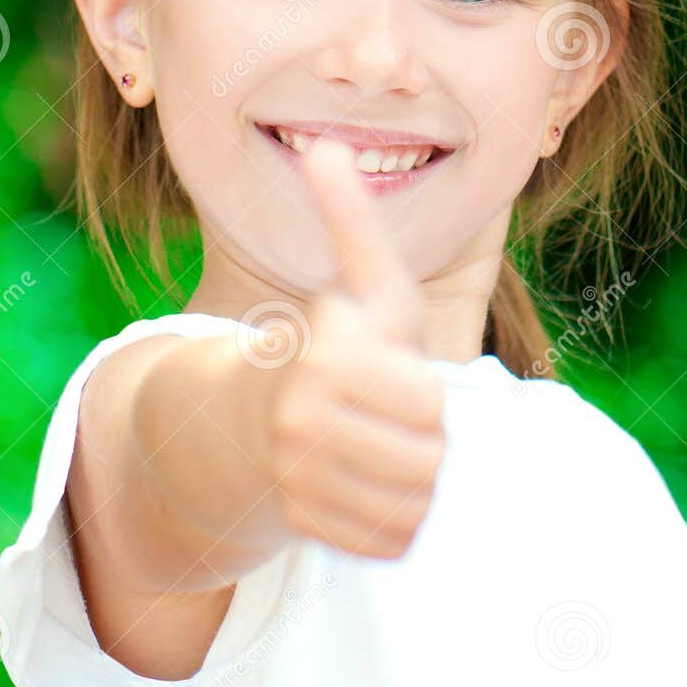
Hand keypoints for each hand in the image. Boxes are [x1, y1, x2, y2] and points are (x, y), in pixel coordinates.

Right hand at [253, 139, 446, 560]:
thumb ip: (352, 220)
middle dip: (423, 435)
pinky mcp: (306, 530)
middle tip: (392, 416)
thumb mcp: (359, 284)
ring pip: (415, 500)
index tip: (384, 367)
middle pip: (428, 454)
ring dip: (414, 479)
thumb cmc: (334, 345)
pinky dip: (396, 520)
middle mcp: (298, 422)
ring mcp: (296, 482)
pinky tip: (370, 487)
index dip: (420, 385)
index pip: (426, 399)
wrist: (257, 426)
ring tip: (385, 447)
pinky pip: (393, 539)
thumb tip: (327, 146)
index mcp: (321, 357)